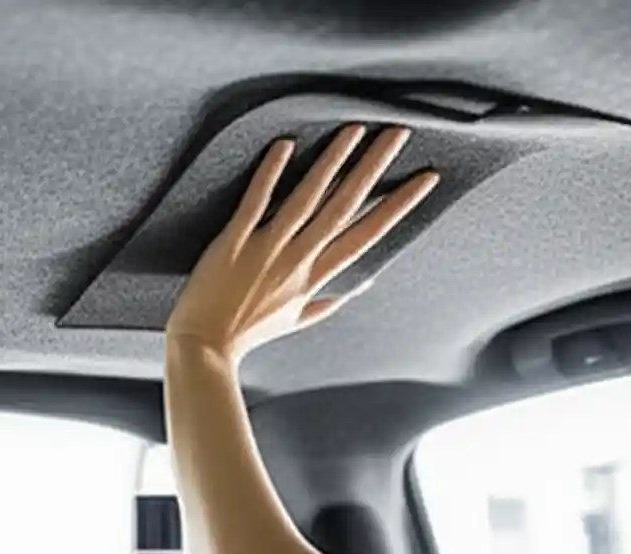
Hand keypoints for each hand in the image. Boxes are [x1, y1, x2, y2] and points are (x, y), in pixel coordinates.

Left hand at [165, 124, 438, 360]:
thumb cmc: (248, 332)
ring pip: (307, 198)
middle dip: (374, 167)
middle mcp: (298, 259)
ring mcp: (267, 249)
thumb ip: (330, 301)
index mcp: (315, 276)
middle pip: (344, 206)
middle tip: (399, 133)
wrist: (204, 346)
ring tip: (355, 129)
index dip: (399, 204)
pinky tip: (286, 144)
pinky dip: (271, 174)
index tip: (426, 178)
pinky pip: (256, 202)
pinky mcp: (234, 242)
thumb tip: (362, 287)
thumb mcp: (296, 320)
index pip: (367, 234)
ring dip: (332, 161)